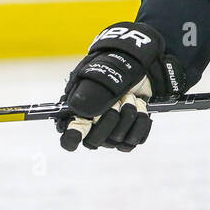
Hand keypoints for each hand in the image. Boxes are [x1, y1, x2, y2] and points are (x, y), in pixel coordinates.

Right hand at [57, 22, 183, 151]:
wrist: (137, 68)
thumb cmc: (112, 71)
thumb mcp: (100, 76)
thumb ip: (90, 94)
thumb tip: (82, 112)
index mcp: (76, 114)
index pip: (68, 137)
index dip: (73, 136)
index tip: (85, 123)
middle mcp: (91, 129)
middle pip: (95, 141)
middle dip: (110, 117)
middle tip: (117, 99)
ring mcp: (110, 135)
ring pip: (118, 140)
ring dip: (128, 114)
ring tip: (130, 97)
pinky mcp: (129, 135)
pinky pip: (136, 139)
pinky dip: (141, 120)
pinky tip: (140, 107)